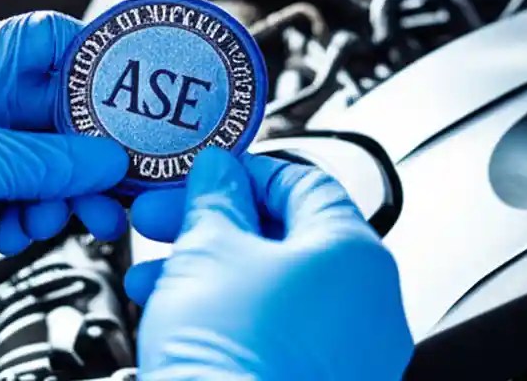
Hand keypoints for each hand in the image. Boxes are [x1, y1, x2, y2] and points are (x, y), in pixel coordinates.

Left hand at [0, 12, 128, 354]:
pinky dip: (29, 213)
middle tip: (119, 183)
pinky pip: (17, 192)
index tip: (134, 101)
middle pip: (55, 108)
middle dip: (89, 147)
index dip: (94, 64)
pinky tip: (20, 232)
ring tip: (70, 219)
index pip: (49, 40)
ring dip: (63, 189)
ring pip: (41, 158)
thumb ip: (43, 158)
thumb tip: (105, 156)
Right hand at [127, 148, 412, 380]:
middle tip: (165, 224)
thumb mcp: (208, 251)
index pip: (303, 181)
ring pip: (276, 289)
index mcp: (355, 252)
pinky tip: (183, 319)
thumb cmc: (234, 355)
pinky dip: (236, 318)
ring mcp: (355, 353)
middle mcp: (372, 303)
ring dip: (211, 274)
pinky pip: (280, 333)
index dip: (243, 172)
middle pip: (285, 238)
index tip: (204, 176)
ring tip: (154, 282)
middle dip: (212, 228)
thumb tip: (218, 172)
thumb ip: (215, 197)